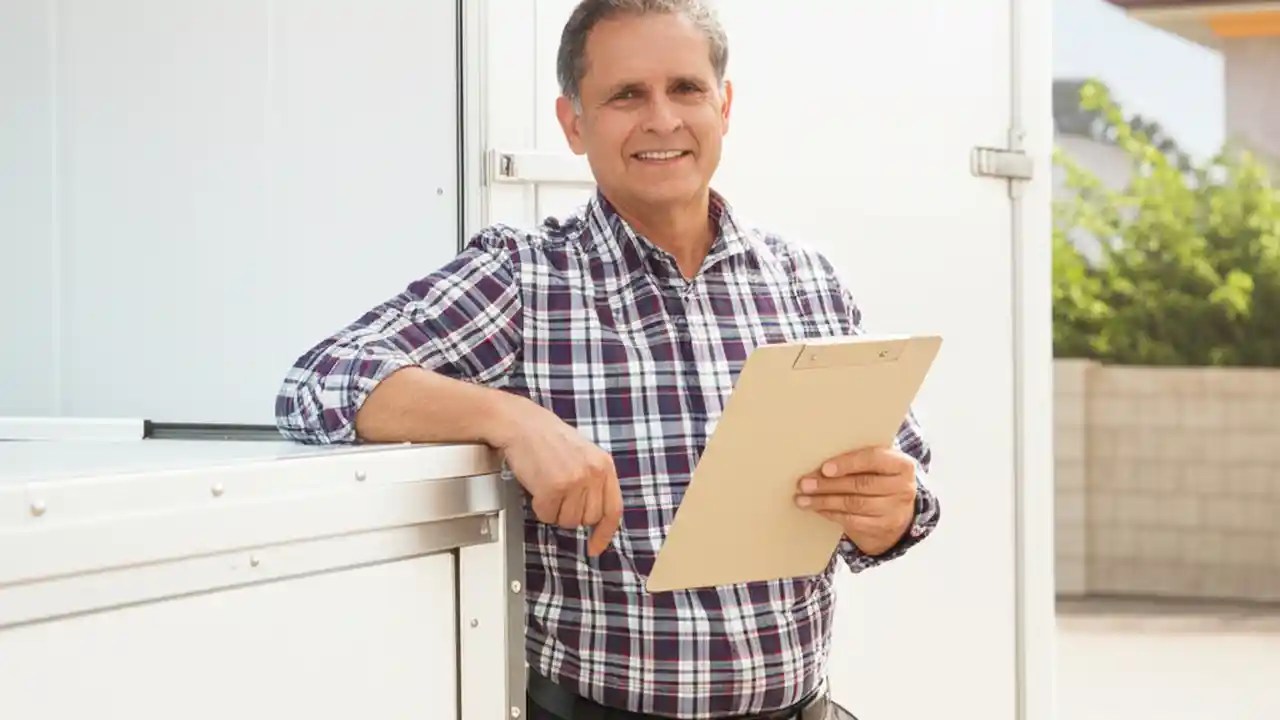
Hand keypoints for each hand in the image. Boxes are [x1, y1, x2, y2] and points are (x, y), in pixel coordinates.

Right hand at [490, 396, 622, 556]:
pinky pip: (548, 516)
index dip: (605, 533)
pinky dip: (539, 507)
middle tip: (558, 493)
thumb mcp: (584, 455)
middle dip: (570, 513)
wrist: (522, 424)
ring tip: (547, 485)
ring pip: (568, 521)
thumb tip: (593, 516)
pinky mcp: (554, 487)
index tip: (595, 546)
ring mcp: (575, 481)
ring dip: (554, 510)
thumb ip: (594, 482)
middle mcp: (594, 474)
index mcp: (605, 465)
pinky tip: (537, 487)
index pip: (613, 509)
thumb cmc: (548, 439)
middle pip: (588, 519)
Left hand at [794, 446, 916, 555]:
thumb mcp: (878, 465)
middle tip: (804, 483)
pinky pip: (852, 520)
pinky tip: (817, 508)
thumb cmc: (879, 479)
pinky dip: (831, 513)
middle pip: (861, 484)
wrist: (898, 513)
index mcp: (903, 465)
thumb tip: (819, 458)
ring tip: (803, 498)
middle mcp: (903, 488)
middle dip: (828, 484)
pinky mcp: (882, 528)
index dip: (848, 463)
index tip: (825, 468)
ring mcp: (894, 510)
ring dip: (824, 500)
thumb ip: (859, 458)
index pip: (874, 459)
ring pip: (854, 504)